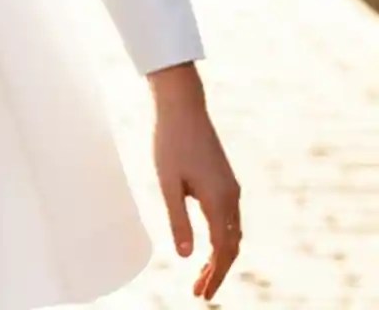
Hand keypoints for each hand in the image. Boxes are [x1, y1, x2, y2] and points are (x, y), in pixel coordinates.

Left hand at [149, 63, 241, 300]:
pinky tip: (208, 245)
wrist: (182, 107)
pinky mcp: (225, 180)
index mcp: (219, 200)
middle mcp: (232, 196)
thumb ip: (178, 220)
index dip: (214, 275)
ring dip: (220, 256)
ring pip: (232, 232)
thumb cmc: (169, 143)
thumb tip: (188, 256)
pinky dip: (221, 238)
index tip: (201, 294)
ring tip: (202, 275)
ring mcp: (231, 187)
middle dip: (218, 271)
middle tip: (199, 292)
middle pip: (231, 245)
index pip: (222, 250)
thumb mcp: (167, 184)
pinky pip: (229, 218)